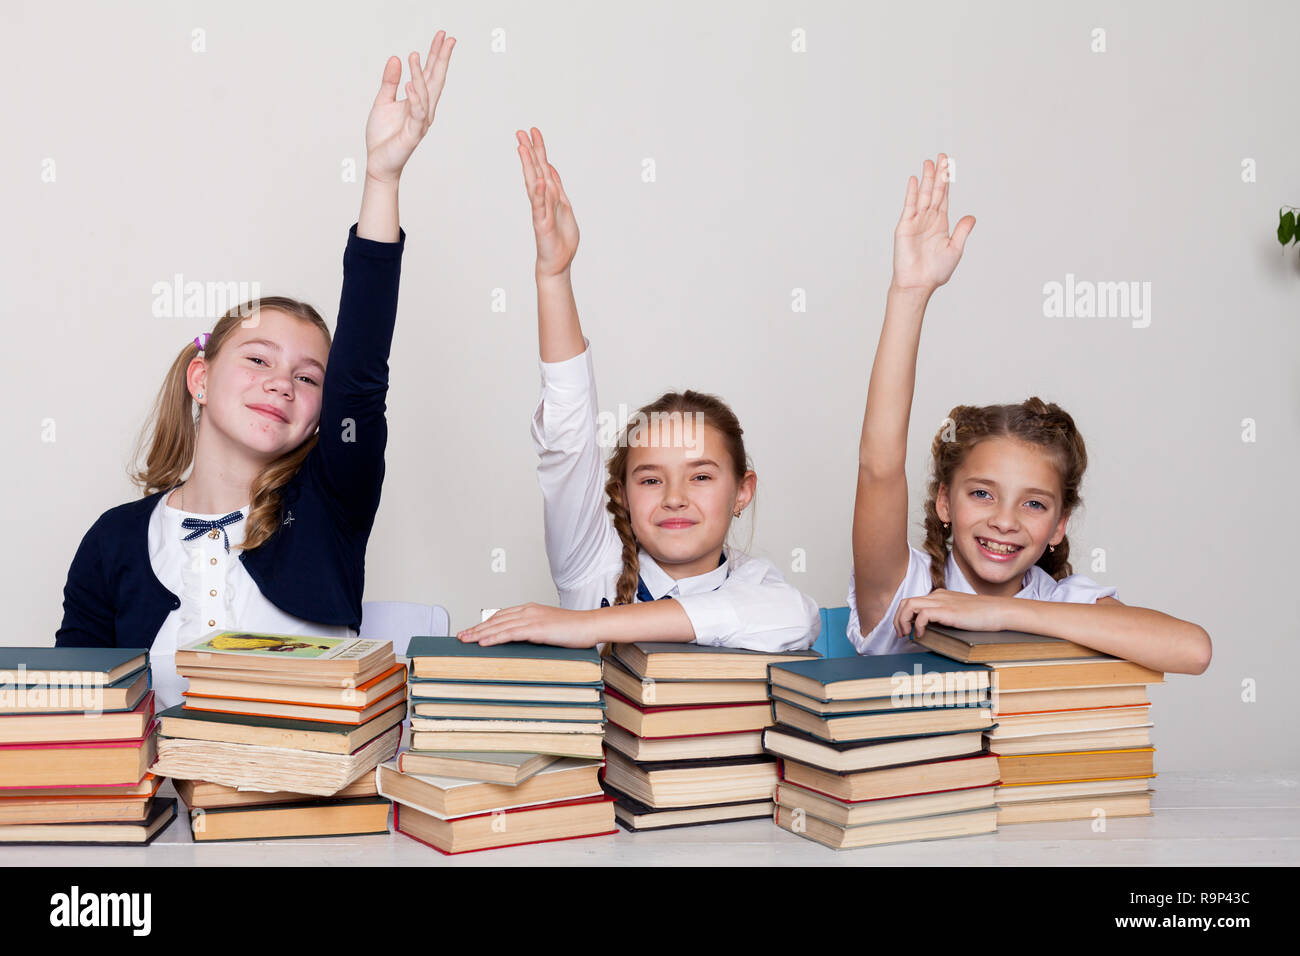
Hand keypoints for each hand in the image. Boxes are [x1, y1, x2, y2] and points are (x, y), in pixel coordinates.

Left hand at [365, 32, 455, 185]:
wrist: (378, 162)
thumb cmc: (383, 135)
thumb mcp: (383, 101)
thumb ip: (390, 81)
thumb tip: (396, 59)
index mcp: (419, 101)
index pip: (431, 74)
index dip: (436, 55)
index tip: (443, 36)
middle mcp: (424, 110)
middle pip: (436, 80)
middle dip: (441, 59)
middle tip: (448, 38)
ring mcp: (421, 122)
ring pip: (425, 94)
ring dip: (421, 74)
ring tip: (414, 55)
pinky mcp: (413, 134)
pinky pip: (416, 113)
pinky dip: (414, 98)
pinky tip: (410, 83)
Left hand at [456, 603, 595, 647]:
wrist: (590, 625)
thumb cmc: (574, 629)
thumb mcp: (550, 629)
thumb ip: (534, 633)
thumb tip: (521, 643)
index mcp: (531, 610)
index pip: (501, 616)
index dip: (485, 623)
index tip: (473, 630)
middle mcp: (528, 611)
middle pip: (496, 619)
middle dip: (476, 629)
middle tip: (462, 636)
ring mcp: (532, 619)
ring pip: (499, 626)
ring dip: (480, 634)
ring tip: (466, 640)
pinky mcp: (536, 629)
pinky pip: (510, 634)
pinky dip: (494, 638)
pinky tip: (484, 643)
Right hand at [517, 127, 578, 276]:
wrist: (558, 261)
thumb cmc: (560, 237)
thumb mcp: (563, 206)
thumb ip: (556, 188)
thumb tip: (551, 169)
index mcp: (550, 193)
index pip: (543, 166)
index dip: (539, 149)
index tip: (533, 131)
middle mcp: (543, 198)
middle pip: (535, 170)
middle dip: (529, 151)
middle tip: (520, 132)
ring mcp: (541, 210)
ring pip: (534, 183)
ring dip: (529, 166)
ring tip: (523, 148)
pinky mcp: (542, 223)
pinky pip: (541, 206)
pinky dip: (540, 194)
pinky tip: (539, 181)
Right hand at [891, 154, 974, 292]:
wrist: (917, 283)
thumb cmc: (935, 271)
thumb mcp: (955, 249)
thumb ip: (962, 231)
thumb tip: (971, 217)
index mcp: (941, 223)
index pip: (945, 197)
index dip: (948, 181)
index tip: (950, 166)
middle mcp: (929, 219)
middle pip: (935, 191)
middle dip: (938, 174)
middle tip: (941, 156)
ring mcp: (916, 221)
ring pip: (923, 195)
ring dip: (926, 179)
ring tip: (929, 163)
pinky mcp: (905, 226)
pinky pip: (910, 206)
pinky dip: (911, 193)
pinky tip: (914, 180)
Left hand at [894, 589, 1012, 638]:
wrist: (999, 611)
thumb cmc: (983, 616)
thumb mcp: (959, 614)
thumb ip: (944, 618)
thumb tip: (930, 632)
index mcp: (939, 596)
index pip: (912, 602)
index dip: (903, 616)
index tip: (905, 631)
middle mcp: (938, 596)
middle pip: (905, 602)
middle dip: (898, 619)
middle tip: (902, 634)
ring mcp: (942, 602)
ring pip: (909, 605)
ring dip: (903, 621)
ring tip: (907, 635)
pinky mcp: (947, 611)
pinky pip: (922, 614)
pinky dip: (917, 625)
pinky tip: (922, 635)